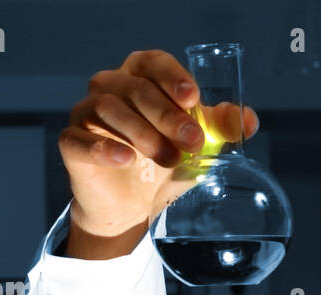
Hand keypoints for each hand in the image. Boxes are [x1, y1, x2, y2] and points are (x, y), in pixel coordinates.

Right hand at [58, 48, 258, 256]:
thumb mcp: (196, 146)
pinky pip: (81, 139)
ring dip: (143, 132)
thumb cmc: (162, 163)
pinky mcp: (72, 142)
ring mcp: (86, 113)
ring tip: (169, 158)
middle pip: (136, 88)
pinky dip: (104, 148)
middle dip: (168, 114)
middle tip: (193, 141)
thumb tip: (247, 121)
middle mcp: (110, 88)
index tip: (193, 98)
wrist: (132, 206)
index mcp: (140, 78)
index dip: (172, 77)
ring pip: (109, 108)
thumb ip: (219, 129)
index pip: (153, 62)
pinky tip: (125, 159)